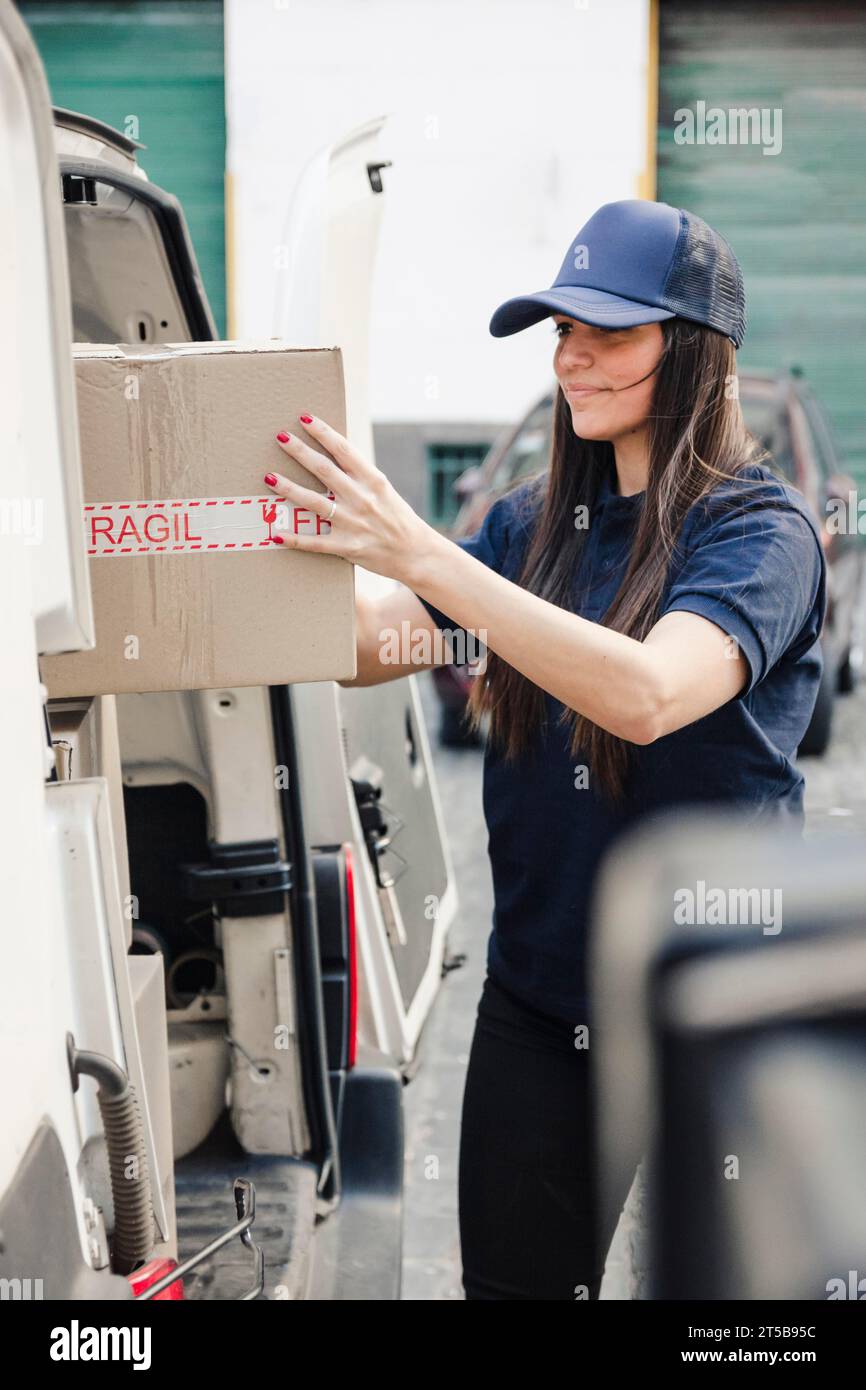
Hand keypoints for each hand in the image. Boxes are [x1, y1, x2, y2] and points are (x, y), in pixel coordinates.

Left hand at [264, 414, 437, 585]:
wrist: (416, 553)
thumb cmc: (398, 518)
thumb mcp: (383, 490)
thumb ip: (359, 476)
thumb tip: (332, 455)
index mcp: (372, 480)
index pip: (343, 450)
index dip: (323, 432)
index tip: (304, 418)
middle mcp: (361, 498)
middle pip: (324, 470)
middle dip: (299, 451)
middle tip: (280, 437)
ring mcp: (353, 523)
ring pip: (313, 502)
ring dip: (288, 489)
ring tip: (268, 477)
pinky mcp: (347, 546)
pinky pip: (315, 542)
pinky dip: (295, 538)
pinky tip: (276, 533)